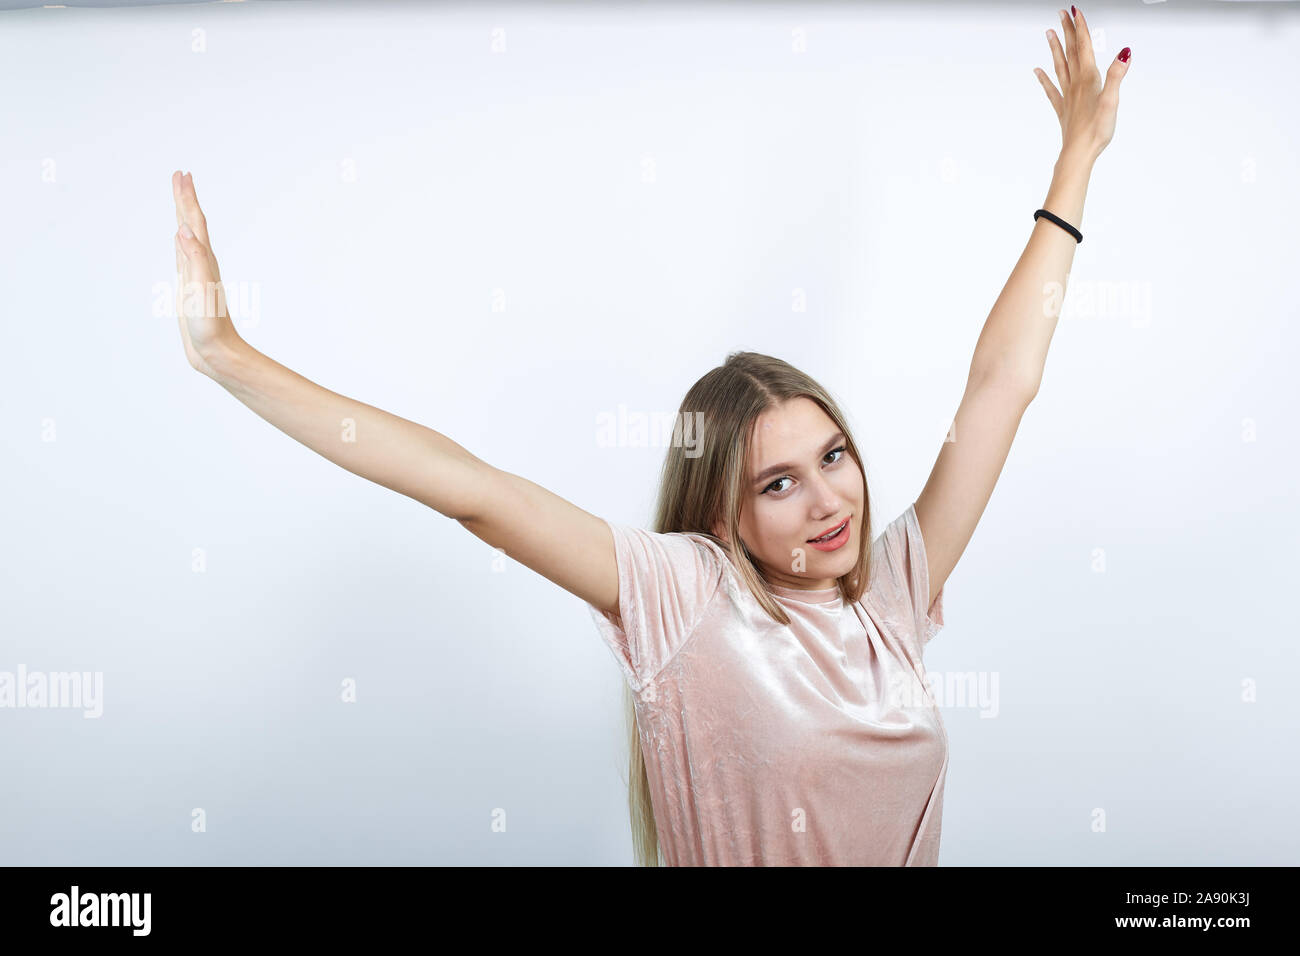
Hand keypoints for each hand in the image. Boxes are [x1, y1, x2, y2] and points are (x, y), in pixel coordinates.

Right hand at [172, 170, 240, 373]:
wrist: (217, 351)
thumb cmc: (211, 325)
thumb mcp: (201, 291)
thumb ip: (194, 260)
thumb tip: (184, 231)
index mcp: (204, 261)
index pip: (194, 222)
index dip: (187, 198)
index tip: (182, 175)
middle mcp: (202, 263)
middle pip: (192, 224)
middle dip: (184, 199)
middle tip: (179, 175)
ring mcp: (196, 274)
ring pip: (188, 237)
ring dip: (183, 216)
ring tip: (179, 198)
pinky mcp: (190, 287)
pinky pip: (183, 256)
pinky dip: (179, 242)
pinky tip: (178, 239)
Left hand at [1034, 7, 1129, 161]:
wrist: (1078, 153)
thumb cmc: (1096, 131)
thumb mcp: (1112, 101)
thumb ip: (1117, 75)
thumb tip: (1124, 53)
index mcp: (1088, 79)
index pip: (1084, 47)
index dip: (1080, 28)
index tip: (1075, 11)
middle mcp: (1075, 84)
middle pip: (1071, 52)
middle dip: (1067, 31)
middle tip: (1062, 13)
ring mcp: (1067, 96)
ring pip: (1060, 66)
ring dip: (1055, 48)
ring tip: (1049, 33)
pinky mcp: (1063, 109)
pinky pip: (1051, 89)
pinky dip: (1044, 78)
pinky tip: (1037, 71)